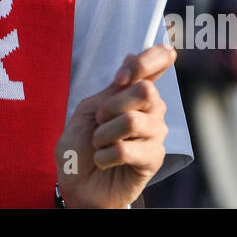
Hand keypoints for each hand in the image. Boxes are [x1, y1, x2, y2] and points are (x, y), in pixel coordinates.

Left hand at [54, 44, 174, 207]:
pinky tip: (104, 161)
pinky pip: (127, 149)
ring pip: (132, 121)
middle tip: (99, 121)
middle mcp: (152, 109)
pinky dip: (105, 155)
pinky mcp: (153, 159)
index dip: (146, 61)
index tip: (121, 77)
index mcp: (136, 91)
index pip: (159, 60)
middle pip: (146, 90)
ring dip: (103, 134)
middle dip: (111, 106)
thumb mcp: (89, 110)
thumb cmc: (81, 145)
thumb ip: (112, 90)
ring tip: (99, 144)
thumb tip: (131, 56)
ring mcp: (155, 134)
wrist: (76, 181)